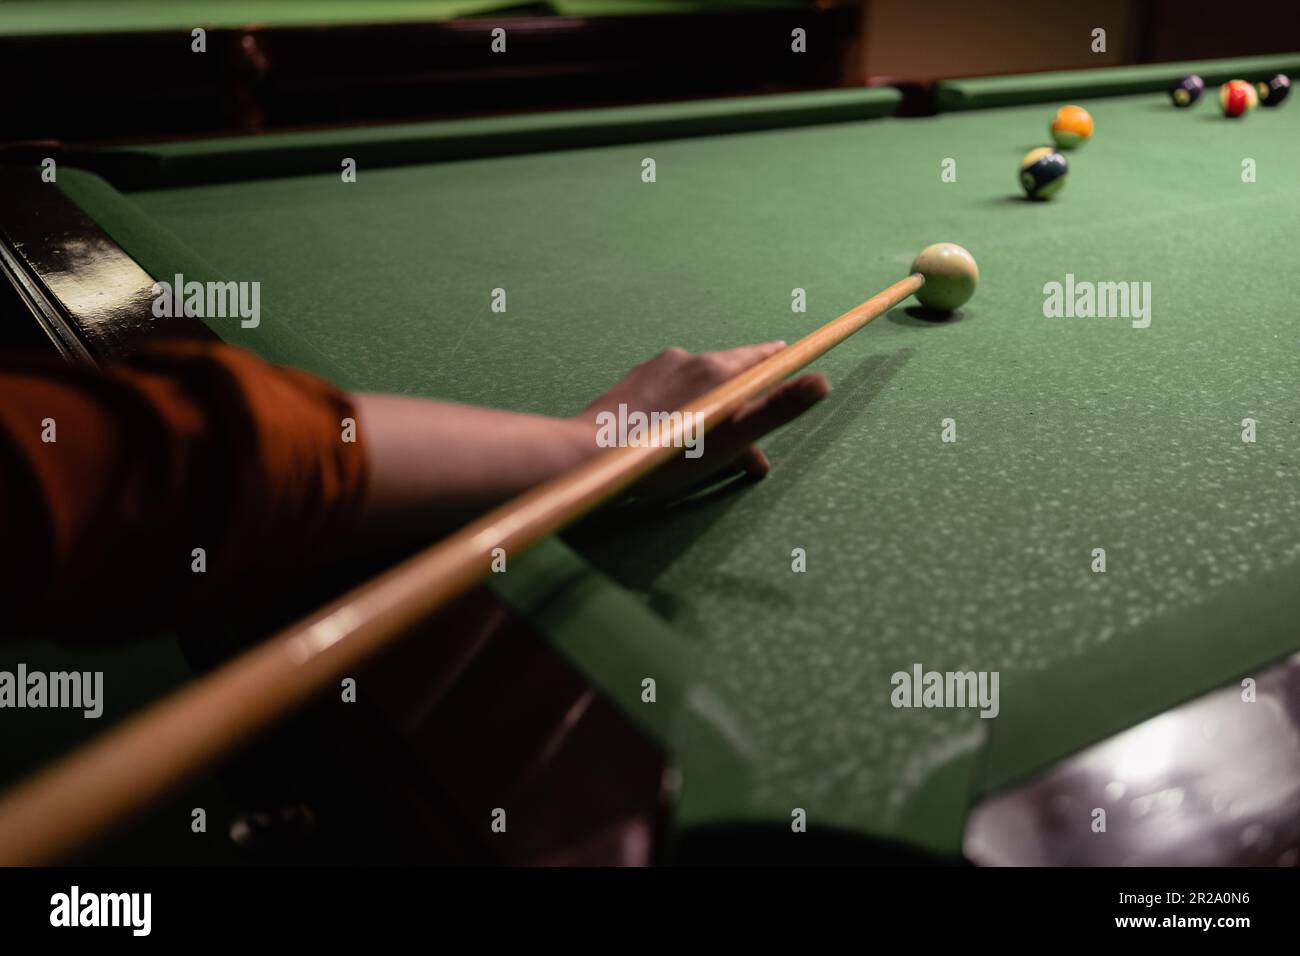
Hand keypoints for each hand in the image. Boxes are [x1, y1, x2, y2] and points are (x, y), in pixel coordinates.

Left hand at [572, 342, 828, 495]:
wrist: (591, 452)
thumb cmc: (667, 453)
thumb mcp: (731, 437)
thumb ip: (776, 410)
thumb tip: (822, 381)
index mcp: (717, 369)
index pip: (759, 357)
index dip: (776, 360)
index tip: (787, 356)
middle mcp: (688, 359)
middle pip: (728, 373)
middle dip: (744, 399)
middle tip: (754, 427)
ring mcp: (655, 369)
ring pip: (696, 386)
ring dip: (711, 410)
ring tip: (713, 445)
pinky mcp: (631, 384)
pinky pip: (668, 393)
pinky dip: (681, 411)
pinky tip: (675, 435)